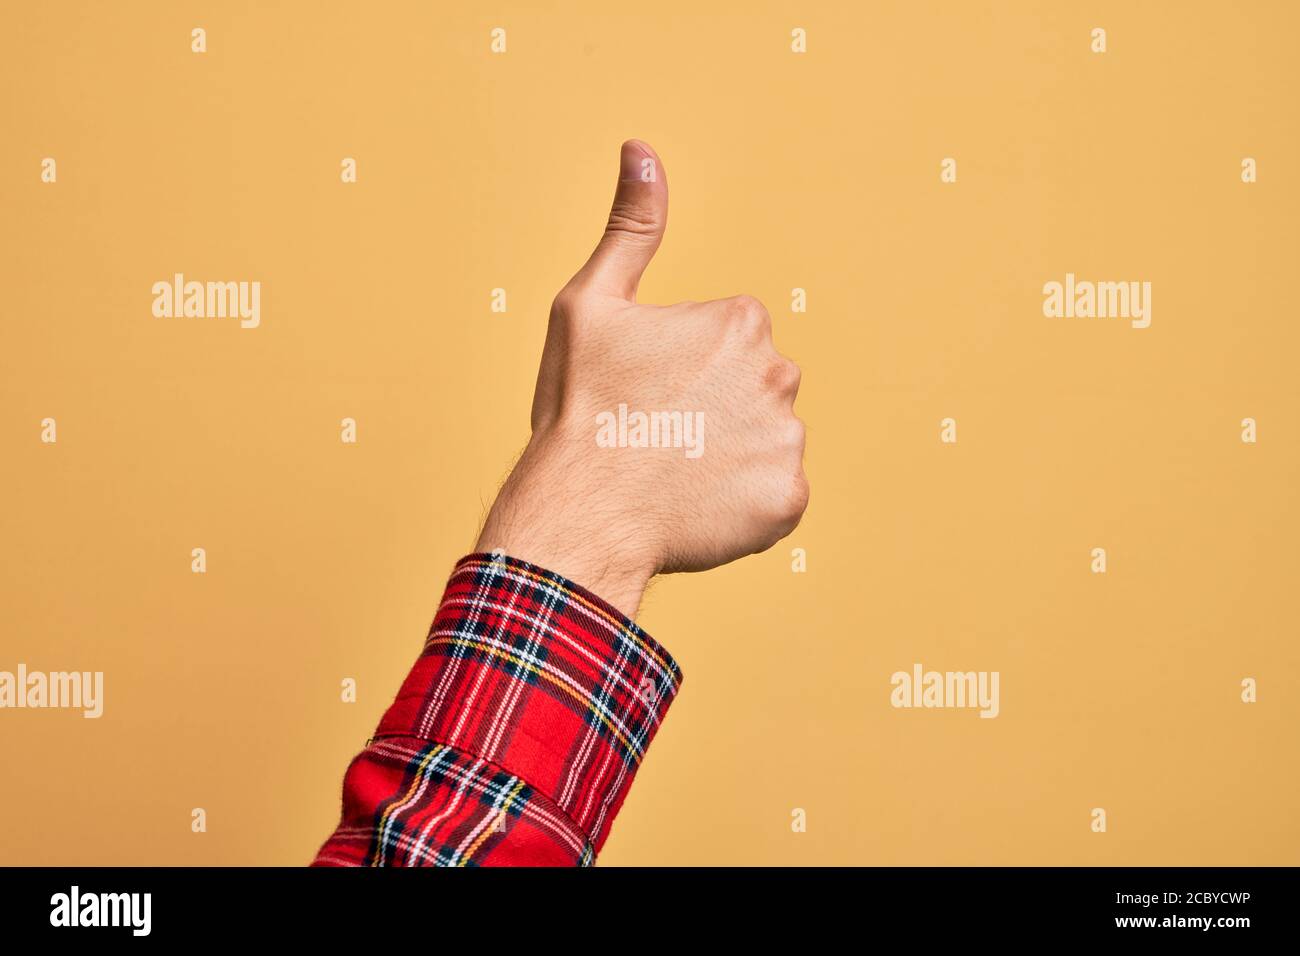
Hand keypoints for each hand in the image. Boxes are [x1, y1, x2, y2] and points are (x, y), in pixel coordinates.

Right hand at [476, 140, 807, 616]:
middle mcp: (778, 373)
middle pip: (755, 388)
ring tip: (675, 475)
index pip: (731, 340)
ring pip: (766, 441)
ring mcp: (788, 440)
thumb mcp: (590, 303)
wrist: (581, 509)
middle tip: (659, 436)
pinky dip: (744, 504)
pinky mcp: (788, 499)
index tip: (647, 392)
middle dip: (717, 408)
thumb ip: (631, 227)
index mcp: (740, 321)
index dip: (684, 368)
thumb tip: (641, 149)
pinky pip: (775, 495)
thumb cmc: (580, 408)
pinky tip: (698, 507)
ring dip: (732, 455)